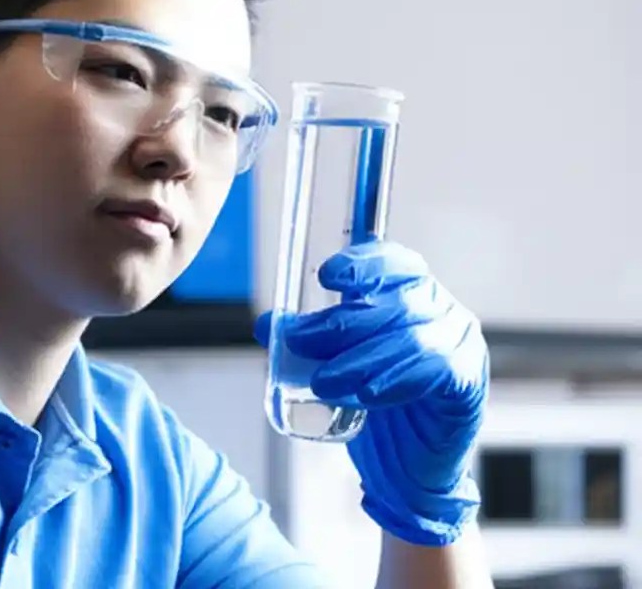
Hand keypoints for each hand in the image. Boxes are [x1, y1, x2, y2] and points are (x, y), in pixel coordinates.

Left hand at [255, 241, 489, 545]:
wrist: (404, 472)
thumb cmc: (373, 410)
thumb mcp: (331, 367)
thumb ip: (305, 344)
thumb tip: (268, 325)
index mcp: (408, 295)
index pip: (393, 263)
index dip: (362, 264)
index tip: (326, 277)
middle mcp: (438, 312)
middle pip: (395, 300)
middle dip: (341, 322)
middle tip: (299, 342)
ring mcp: (458, 344)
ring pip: (411, 337)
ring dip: (361, 358)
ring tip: (324, 382)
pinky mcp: (468, 382)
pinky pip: (436, 371)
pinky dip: (397, 380)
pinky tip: (369, 394)